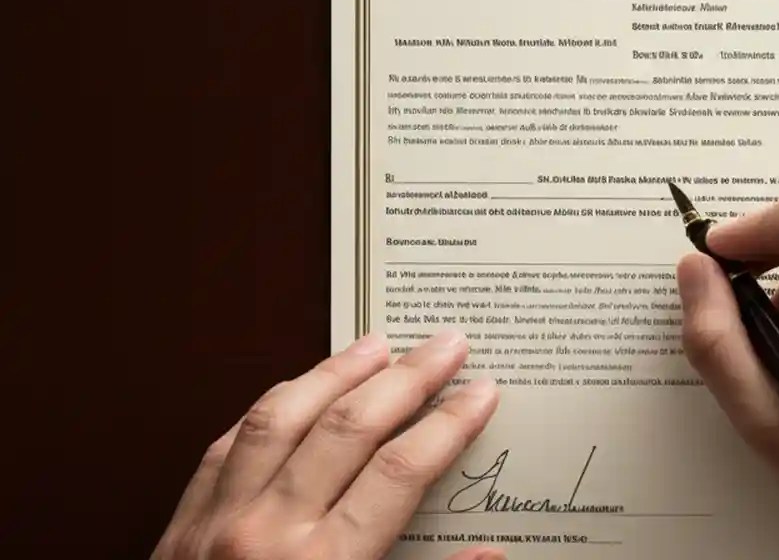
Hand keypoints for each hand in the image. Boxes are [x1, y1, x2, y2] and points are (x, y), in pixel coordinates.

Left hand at [152, 331, 502, 559]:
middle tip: (445, 344)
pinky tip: (293, 389)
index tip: (480, 393)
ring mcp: (218, 521)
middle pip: (351, 426)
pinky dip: (267, 407)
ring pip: (284, 415)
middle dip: (407, 377)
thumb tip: (491, 558)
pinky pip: (228, 443)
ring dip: (335, 372)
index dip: (448, 424)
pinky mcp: (181, 525)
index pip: (401, 470)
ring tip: (376, 344)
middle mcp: (268, 532)